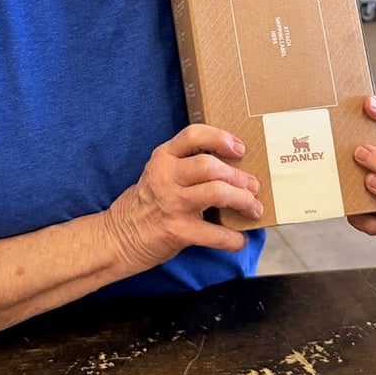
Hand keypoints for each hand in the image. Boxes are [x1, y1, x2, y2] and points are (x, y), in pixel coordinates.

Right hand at [107, 124, 262, 270]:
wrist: (121, 235)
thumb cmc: (150, 201)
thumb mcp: (161, 172)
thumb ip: (187, 164)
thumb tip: (233, 166)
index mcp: (163, 157)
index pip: (193, 135)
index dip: (220, 138)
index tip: (239, 148)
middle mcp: (166, 176)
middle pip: (210, 166)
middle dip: (239, 177)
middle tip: (253, 186)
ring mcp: (171, 203)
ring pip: (216, 193)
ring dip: (243, 201)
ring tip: (253, 208)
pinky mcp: (177, 231)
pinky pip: (214, 233)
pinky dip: (233, 238)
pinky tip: (239, 239)